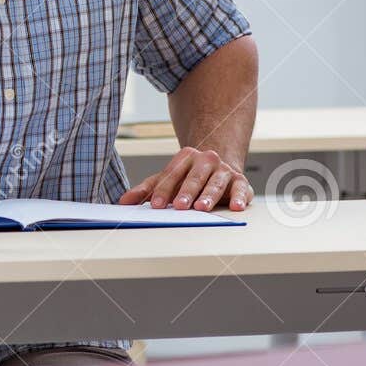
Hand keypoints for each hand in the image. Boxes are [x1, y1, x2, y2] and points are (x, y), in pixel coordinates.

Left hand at [119, 147, 252, 212]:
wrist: (218, 163)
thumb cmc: (189, 174)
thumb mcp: (167, 178)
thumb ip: (146, 189)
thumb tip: (124, 201)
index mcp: (185, 157)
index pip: (171, 175)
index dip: (162, 191)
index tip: (155, 205)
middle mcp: (205, 160)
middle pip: (194, 178)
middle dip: (186, 192)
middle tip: (179, 206)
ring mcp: (223, 170)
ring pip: (216, 182)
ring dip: (209, 195)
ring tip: (202, 207)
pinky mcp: (239, 181)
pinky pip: (241, 188)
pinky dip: (240, 197)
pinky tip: (236, 207)